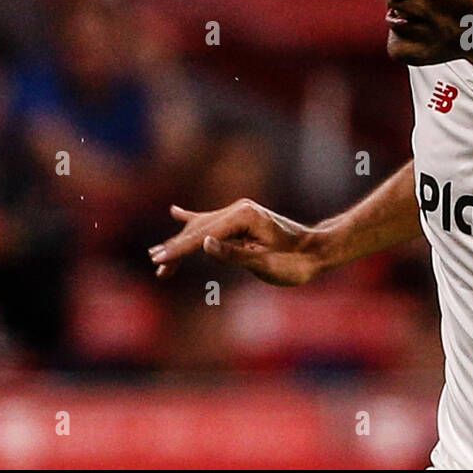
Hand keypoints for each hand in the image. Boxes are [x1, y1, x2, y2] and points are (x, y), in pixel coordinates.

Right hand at [148, 199, 329, 285]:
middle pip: (198, 230)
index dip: (180, 250)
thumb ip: (233, 254)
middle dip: (176, 248)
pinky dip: (192, 220)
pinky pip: (211, 221)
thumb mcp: (265, 262)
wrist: (317, 251)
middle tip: (155, 263)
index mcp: (244, 216)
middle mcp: (239, 209)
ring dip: (180, 242)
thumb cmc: (295, 261)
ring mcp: (240, 213)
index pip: (204, 235)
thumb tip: (204, 245)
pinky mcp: (242, 220)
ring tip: (158, 254)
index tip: (159, 261)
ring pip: (202, 227)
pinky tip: (175, 213)